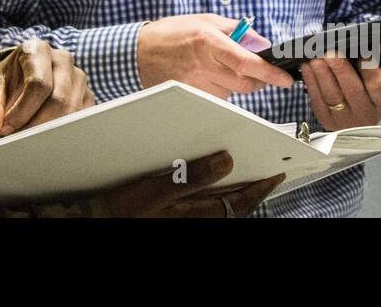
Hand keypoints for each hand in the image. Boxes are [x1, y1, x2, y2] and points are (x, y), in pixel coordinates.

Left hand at [0, 39, 94, 137]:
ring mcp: (78, 77)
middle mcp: (62, 59)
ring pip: (72, 111)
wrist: (21, 79)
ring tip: (28, 140)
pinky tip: (45, 139)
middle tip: (18, 140)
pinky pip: (80, 119)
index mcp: (37, 49)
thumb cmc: (6, 82)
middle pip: (59, 99)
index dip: (22, 111)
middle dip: (37, 125)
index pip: (38, 83)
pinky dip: (63, 133)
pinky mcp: (87, 95)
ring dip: (50, 131)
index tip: (6, 129)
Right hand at [103, 150, 285, 216]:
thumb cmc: (126, 208)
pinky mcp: (178, 216)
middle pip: (235, 204)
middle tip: (268, 170)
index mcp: (199, 215)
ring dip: (235, 191)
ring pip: (222, 206)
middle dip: (253, 187)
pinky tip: (212, 180)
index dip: (262, 187)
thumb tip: (225, 161)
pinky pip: (207, 206)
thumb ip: (192, 176)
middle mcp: (199, 220)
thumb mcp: (156, 189)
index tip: (277, 172)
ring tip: (244, 172)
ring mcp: (189, 219)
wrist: (103, 219)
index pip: (241, 201)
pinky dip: (217, 193)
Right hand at [136, 14, 293, 97]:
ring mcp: (196, 84)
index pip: (247, 63)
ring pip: (232, 93)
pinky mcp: (190, 96)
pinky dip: (219, 89)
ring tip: (217, 67)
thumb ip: (237, 31)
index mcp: (209, 42)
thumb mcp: (206, 21)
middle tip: (257, 71)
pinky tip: (205, 76)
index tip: (284, 79)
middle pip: (245, 83)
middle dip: (257, 79)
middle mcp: (203, 65)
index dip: (270, 73)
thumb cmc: (172, 33)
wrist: (140, 51)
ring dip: (234, 83)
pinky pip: (217, 98)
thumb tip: (261, 43)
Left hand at [299, 41, 380, 129]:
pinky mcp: (327, 120)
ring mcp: (346, 120)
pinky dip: (311, 81)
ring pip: (332, 95)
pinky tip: (307, 67)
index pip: (378, 86)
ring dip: (322, 74)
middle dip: (340, 69)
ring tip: (316, 59)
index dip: (370, 68)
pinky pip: (317, 99)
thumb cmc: (369, 89)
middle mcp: (368, 114)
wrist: (356, 115)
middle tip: (330, 53)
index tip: (362, 53)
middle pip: (353, 90)